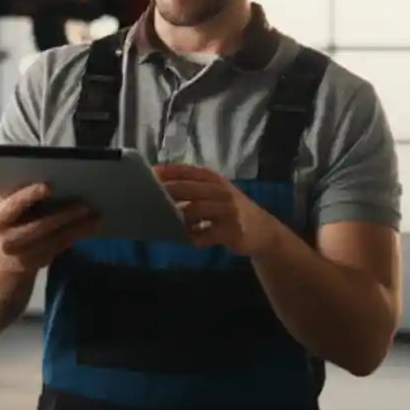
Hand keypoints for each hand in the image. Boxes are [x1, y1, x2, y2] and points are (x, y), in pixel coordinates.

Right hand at [0, 183, 99, 273]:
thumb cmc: (2, 218)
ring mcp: (24, 255)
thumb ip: (11, 185)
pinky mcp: (39, 263)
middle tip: (85, 204)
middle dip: (63, 216)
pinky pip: (61, 249)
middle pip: (38, 228)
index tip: (49, 186)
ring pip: (54, 241)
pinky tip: (92, 225)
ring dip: (77, 228)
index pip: (12, 207)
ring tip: (96, 215)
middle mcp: (8, 240)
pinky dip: (78, 236)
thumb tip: (31, 162)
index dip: (29, 196)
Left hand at [156, 164, 276, 255]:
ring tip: (163, 220)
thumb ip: (194, 187)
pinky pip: (205, 234)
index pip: (187, 170)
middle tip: (146, 197)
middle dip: (166, 192)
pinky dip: (193, 237)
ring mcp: (227, 210)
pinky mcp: (231, 230)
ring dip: (177, 216)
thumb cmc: (230, 209)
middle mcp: (221, 191)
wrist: (263, 230)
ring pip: (195, 210)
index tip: (148, 174)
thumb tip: (161, 185)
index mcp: (214, 179)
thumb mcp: (216, 192)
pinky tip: (187, 238)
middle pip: (188, 188)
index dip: (167, 171)